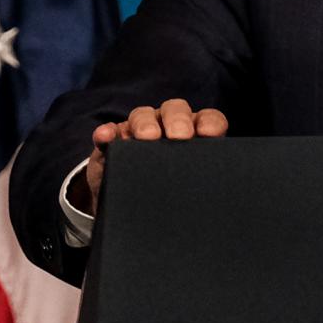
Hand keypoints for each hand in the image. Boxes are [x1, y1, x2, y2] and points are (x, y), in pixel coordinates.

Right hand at [75, 99, 229, 213]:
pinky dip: (106, 133)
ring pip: (142, 115)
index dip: (210, 123)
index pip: (208, 120)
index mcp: (195, 136)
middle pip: (175, 109)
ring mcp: (139, 132)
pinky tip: (106, 137)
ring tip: (147, 138)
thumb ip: (199, 186)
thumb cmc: (170, 196)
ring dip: (144, 123)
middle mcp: (168, 127)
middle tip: (179, 137)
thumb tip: (217, 202)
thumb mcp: (187, 191)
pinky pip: (109, 133)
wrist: (132, 212)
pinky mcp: (112, 144)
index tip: (210, 135)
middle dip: (178, 119)